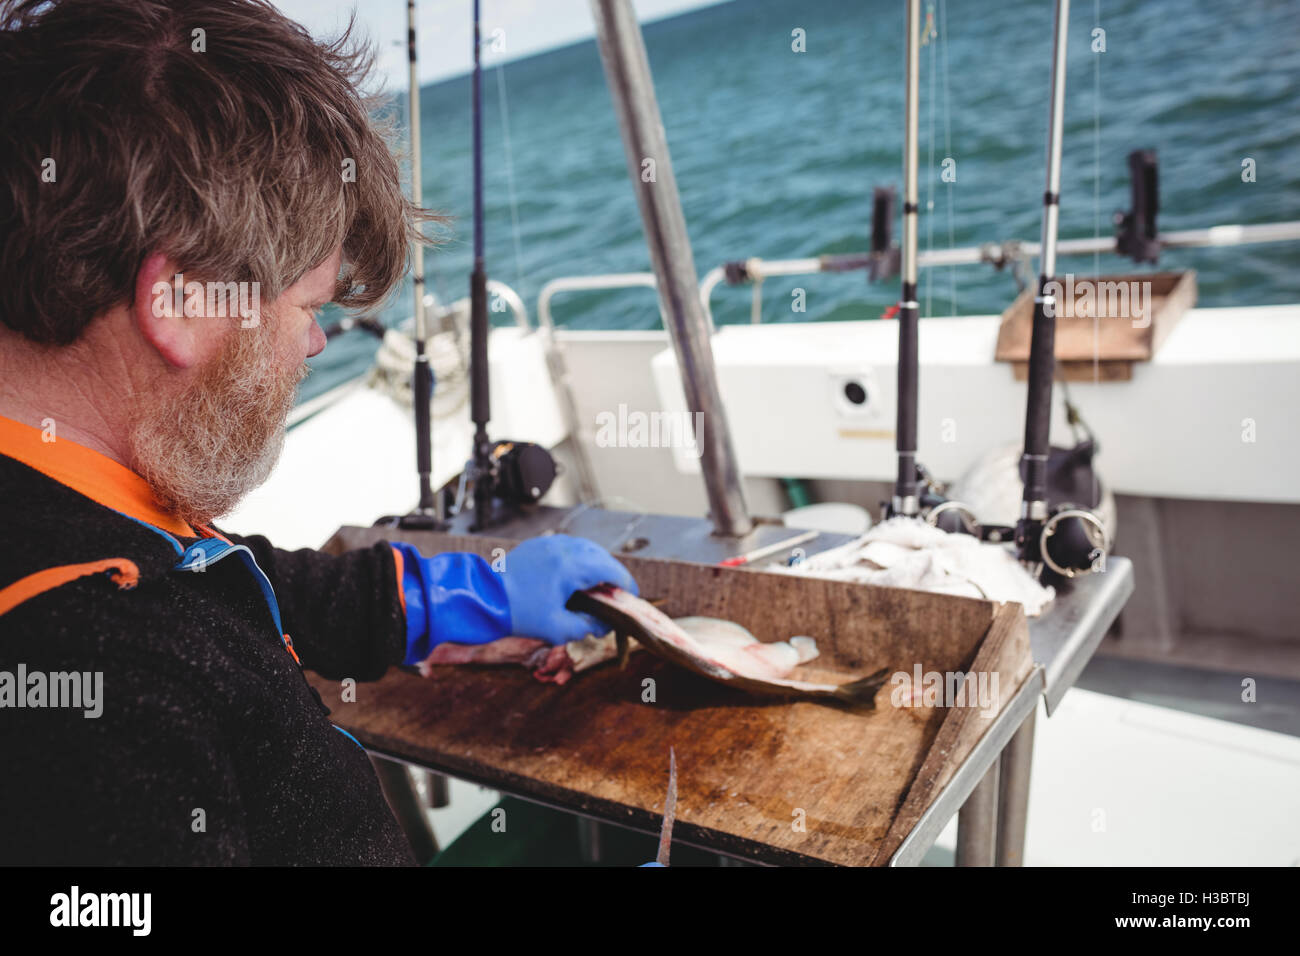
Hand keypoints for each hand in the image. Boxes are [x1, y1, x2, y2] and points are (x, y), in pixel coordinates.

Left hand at [501, 534, 637, 644]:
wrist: (482, 598)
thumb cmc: (519, 614)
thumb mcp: (559, 629)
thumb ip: (588, 626)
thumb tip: (603, 625)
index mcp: (573, 565)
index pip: (613, 571)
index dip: (627, 587)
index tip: (631, 600)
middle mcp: (565, 548)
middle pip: (603, 558)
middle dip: (612, 577)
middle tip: (614, 599)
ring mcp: (551, 543)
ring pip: (587, 550)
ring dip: (596, 567)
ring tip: (595, 590)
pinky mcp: (540, 545)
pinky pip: (569, 549)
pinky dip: (578, 562)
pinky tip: (573, 580)